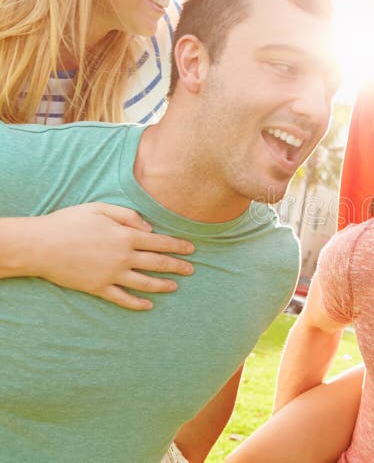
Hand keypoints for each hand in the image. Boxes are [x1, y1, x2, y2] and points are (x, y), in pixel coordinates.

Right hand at [30, 202, 193, 309]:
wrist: (40, 246)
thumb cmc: (69, 222)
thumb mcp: (100, 209)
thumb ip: (128, 216)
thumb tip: (150, 228)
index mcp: (125, 236)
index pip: (160, 242)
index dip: (178, 246)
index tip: (192, 249)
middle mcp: (123, 257)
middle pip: (157, 263)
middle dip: (177, 266)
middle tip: (191, 270)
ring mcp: (111, 275)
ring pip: (144, 283)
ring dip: (162, 285)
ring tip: (175, 286)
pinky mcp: (98, 288)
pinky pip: (122, 298)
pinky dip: (137, 303)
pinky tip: (148, 305)